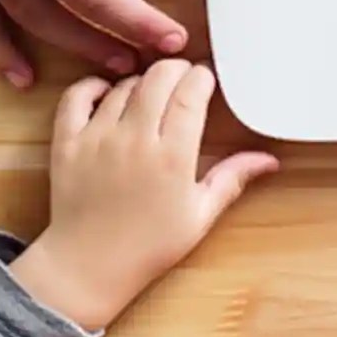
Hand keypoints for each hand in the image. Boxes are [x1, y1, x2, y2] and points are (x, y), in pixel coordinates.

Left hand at [9, 61, 278, 329]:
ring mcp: (97, 139)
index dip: (201, 77)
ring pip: (124, 84)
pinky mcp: (67, 142)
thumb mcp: (199, 215)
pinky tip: (108, 93)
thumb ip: (232, 179)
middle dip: (176, 69)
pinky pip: (77, 96)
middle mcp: (135, 141)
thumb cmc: (149, 246)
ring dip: (142, 81)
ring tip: (151, 95)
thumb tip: (268, 159)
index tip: (206, 80)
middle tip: (183, 79)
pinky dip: (93, 86)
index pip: (190, 93)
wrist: (89, 266)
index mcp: (172, 158)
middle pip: (159, 77)